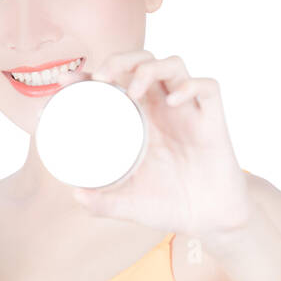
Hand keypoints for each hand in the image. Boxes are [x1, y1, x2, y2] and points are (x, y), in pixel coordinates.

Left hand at [66, 50, 251, 238]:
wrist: (210, 221)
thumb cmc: (171, 206)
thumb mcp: (130, 205)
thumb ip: (104, 205)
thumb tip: (76, 195)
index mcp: (140, 120)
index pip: (115, 82)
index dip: (90, 73)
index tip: (66, 80)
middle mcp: (163, 109)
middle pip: (143, 61)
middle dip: (121, 60)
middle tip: (101, 78)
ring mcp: (189, 111)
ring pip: (174, 64)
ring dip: (151, 68)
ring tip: (134, 91)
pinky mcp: (213, 120)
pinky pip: (209, 88)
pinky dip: (191, 86)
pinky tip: (173, 100)